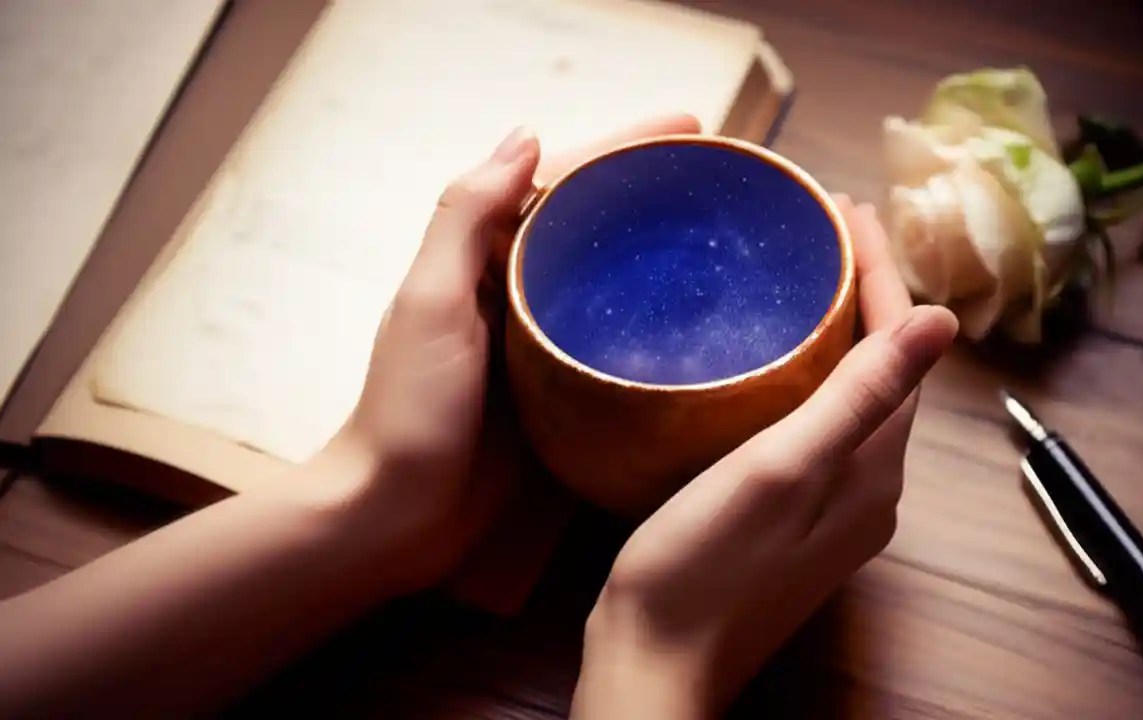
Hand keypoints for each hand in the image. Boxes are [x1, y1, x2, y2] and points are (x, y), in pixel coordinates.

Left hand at [310, 114, 702, 597]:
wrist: (398, 517)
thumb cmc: (409, 410)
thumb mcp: (430, 303)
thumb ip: (465, 218)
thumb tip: (527, 135)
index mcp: (481, 258)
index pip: (560, 182)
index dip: (623, 148)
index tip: (690, 125)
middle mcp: (513, 290)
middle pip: (591, 222)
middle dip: (652, 190)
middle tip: (724, 173)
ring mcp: (541, 342)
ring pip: (606, 277)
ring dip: (657, 248)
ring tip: (725, 230)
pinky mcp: (563, 392)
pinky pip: (613, 340)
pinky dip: (651, 318)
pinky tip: (697, 316)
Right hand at [571, 200, 958, 717]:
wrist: (655, 660)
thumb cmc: (703, 566)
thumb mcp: (784, 469)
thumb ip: (862, 396)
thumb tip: (946, 321)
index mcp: (874, 469)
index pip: (898, 349)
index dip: (881, 274)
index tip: (846, 209)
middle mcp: (867, 487)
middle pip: (880, 369)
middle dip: (863, 295)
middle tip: (821, 231)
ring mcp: (830, 508)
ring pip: (849, 397)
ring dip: (836, 333)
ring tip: (801, 276)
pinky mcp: (790, 519)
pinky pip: (817, 426)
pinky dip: (805, 377)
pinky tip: (768, 362)